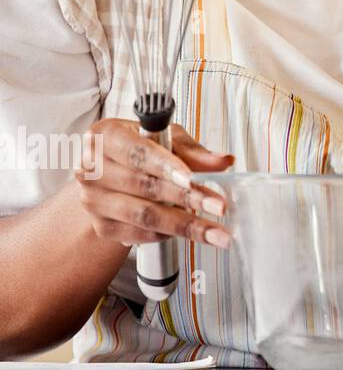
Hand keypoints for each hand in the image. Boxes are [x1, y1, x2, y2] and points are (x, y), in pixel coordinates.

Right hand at [76, 120, 234, 248]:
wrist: (113, 176)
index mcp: (105, 136)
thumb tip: (223, 161)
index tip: (194, 180)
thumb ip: (194, 151)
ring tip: (215, 232)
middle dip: (187, 198)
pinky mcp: (101, 226)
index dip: (166, 166)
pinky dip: (168, 234)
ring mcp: (93, 200)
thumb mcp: (167, 140)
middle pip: (144, 187)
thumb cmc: (142, 149)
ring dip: (184, 225)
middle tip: (219, 207)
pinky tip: (189, 232)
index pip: (137, 152)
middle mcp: (91, 168)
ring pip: (144, 215)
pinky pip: (140, 234)